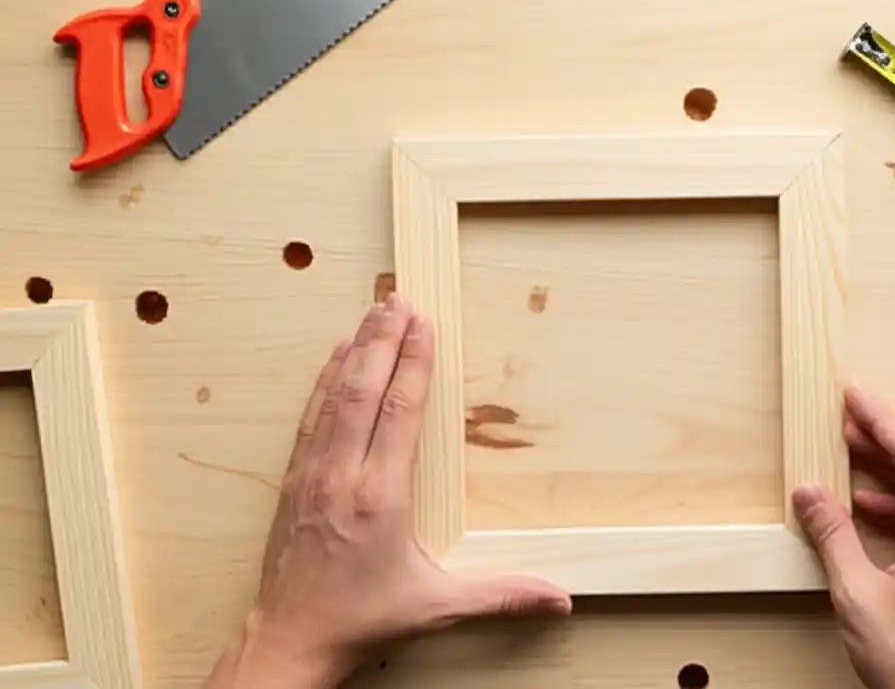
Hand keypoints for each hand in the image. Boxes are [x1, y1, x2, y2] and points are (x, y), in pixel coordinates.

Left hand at [207, 295, 571, 688]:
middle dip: (383, 339)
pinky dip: (324, 380)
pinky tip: (335, 358)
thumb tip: (559, 597)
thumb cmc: (360, 619)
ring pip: (333, 395)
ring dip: (354, 350)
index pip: (399, 412)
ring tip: (371, 313)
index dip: (413, 364)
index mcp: (381, 495)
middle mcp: (342, 474)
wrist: (289, 639)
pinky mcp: (292, 479)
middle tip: (399, 299)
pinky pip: (310, 415)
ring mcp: (311, 473)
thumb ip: (502, 594)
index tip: (424, 326)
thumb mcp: (437, 607)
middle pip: (363, 389)